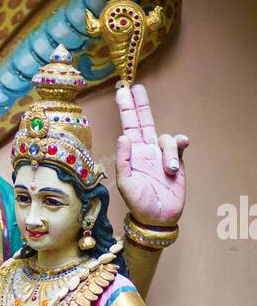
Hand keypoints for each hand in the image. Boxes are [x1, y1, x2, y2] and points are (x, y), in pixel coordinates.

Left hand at [115, 84, 186, 227]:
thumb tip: (124, 136)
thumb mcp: (125, 183)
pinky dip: (180, 144)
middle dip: (140, 105)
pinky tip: (183, 146)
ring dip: (169, 151)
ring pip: (166, 138)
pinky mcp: (177, 161)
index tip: (122, 90)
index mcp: (132, 154)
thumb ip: (123, 160)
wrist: (158, 217)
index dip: (126, 109)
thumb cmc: (138, 203)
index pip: (128, 126)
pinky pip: (179, 145)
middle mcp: (146, 151)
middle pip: (144, 121)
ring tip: (169, 170)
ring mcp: (162, 155)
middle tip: (135, 87)